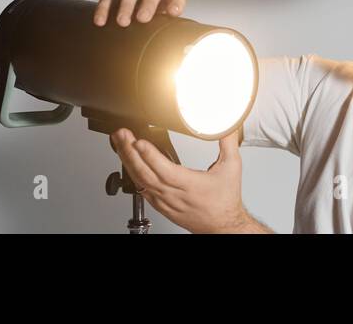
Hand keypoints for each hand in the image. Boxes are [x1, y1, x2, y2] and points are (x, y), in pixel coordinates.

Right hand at [92, 0, 186, 26]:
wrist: (139, 2)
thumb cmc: (156, 13)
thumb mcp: (166, 20)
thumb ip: (170, 28)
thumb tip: (175, 47)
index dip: (175, 3)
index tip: (173, 13)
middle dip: (147, 4)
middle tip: (142, 19)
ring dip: (125, 7)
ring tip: (122, 22)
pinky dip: (103, 9)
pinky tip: (101, 21)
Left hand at [109, 128, 269, 233]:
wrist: (223, 226)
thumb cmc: (226, 201)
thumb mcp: (232, 167)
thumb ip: (228, 143)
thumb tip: (227, 126)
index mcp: (191, 185)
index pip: (165, 170)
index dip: (150, 155)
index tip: (138, 141)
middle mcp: (175, 195)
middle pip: (146, 174)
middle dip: (130, 152)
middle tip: (121, 136)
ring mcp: (165, 201)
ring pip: (140, 182)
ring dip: (128, 161)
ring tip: (120, 144)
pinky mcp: (161, 206)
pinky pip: (142, 190)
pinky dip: (133, 175)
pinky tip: (128, 163)